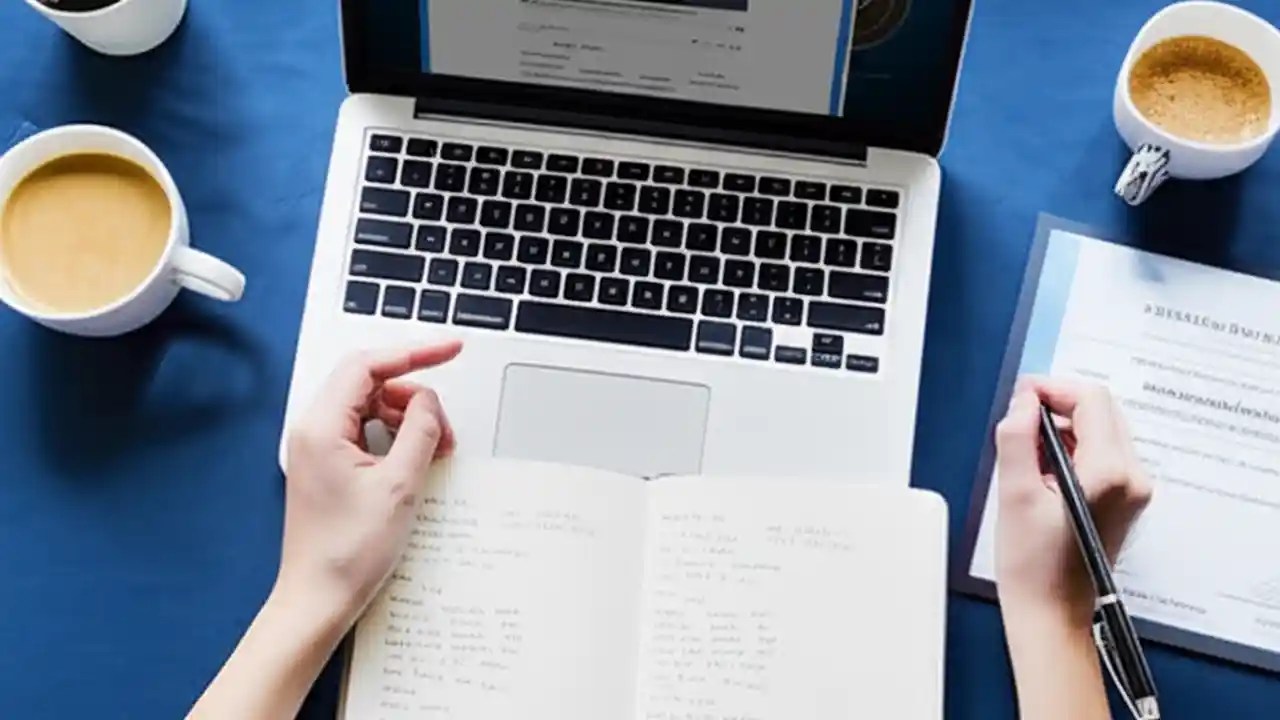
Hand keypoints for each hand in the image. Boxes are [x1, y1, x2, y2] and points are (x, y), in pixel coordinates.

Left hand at [276, 343, 461, 627]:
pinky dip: (395, 437)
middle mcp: (313, 430)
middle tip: (443, 427)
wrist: (319, 597)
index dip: (414, 352)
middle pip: (371, 384)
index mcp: (321, 426)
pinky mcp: (327, 465)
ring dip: (407, 419)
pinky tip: (415, 459)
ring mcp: (318, 447)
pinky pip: (366, 431)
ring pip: (371, 407)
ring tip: (432, 450)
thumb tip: (429, 401)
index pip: (368, 364)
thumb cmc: (347, 552)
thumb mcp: (400, 485)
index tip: (449, 349)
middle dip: (414, 397)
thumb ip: (419, 430)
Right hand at [994, 376, 1152, 627]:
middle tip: (1018, 422)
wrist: (1052, 612)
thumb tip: (1024, 401)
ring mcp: (1134, 489)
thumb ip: (1017, 437)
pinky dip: (1073, 449)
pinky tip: (1043, 470)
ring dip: (1063, 429)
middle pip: (1100, 410)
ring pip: (1101, 429)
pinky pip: (1102, 453)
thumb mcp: (1013, 493)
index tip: (1020, 397)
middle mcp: (1133, 477)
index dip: (1051, 389)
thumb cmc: (1033, 565)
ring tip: (1026, 454)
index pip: (1091, 400)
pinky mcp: (1126, 498)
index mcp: (1110, 473)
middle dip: (1057, 407)